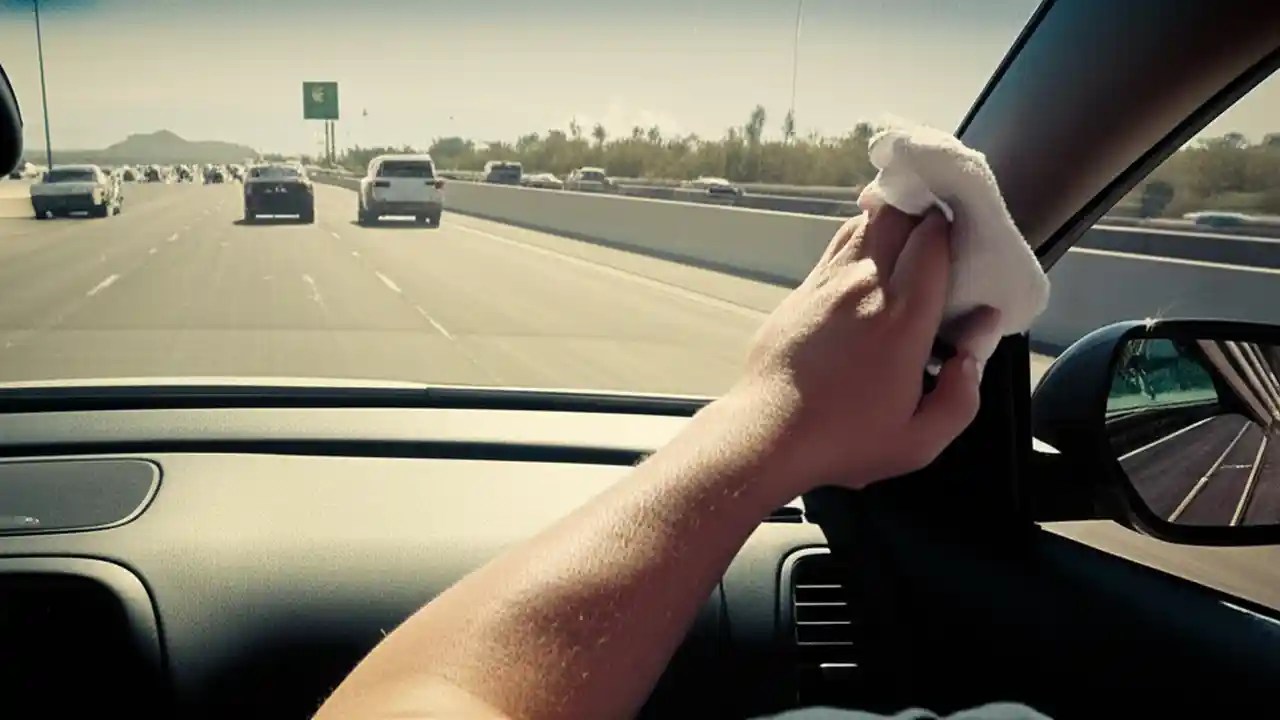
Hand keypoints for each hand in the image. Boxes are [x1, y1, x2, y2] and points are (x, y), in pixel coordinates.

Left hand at [730, 206, 999, 492]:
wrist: (768, 435)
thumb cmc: (844, 440)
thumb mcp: (919, 441)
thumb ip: (962, 397)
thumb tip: (973, 354)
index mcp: (902, 318)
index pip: (933, 241)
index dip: (953, 229)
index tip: (964, 241)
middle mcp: (864, 286)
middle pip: (897, 214)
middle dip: (923, 210)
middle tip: (939, 228)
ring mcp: (826, 283)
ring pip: (864, 222)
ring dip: (891, 219)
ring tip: (907, 235)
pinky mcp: (802, 292)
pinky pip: (837, 246)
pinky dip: (860, 240)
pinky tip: (869, 260)